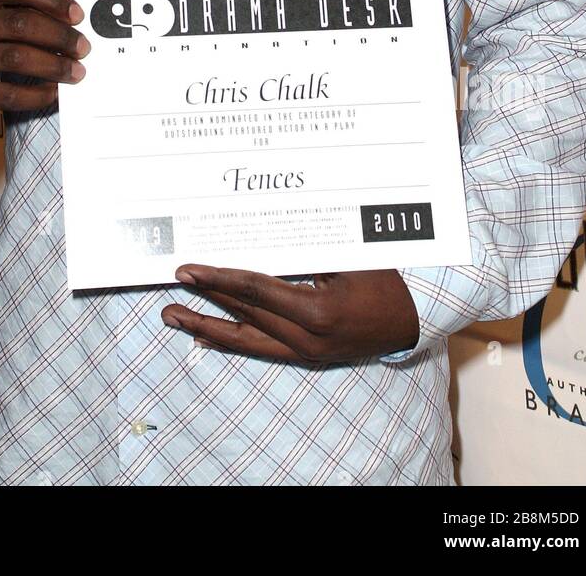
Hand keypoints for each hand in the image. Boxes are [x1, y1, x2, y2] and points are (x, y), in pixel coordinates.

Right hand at [0, 0, 89, 123]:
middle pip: (21, 23)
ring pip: (17, 58)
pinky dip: (39, 94)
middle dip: (60, 36)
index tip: (78, 15)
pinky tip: (55, 92)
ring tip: (77, 71)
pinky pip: (9, 93)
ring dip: (55, 65)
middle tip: (83, 47)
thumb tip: (71, 19)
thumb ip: (18, 6)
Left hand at [161, 265, 419, 363]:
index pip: (254, 290)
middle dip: (204, 303)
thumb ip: (305, 247)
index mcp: (316, 310)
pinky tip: (209, 335)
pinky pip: (262, 348)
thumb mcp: (348, 255)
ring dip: (207, 327)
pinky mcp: (308, 357)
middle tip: (170, 291)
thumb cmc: (385, 277)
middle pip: (244, 317)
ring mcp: (306, 352)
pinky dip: (232, 340)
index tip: (188, 270)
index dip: (219, 278)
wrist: (415, 317)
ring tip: (174, 318)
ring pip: (246, 340)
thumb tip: (257, 227)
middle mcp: (306, 337)